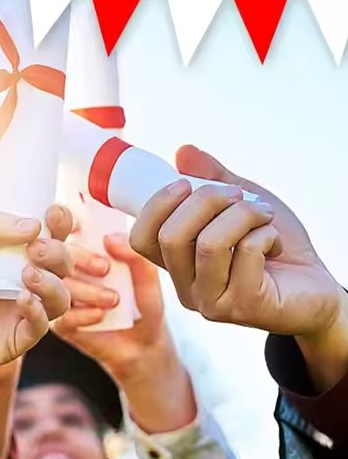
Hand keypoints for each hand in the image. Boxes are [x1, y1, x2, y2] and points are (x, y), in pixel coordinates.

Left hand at [0, 205, 72, 380]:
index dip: (58, 224)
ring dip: (52, 282)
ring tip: (28, 274)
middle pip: (60, 266)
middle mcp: (18, 281)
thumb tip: (35, 224)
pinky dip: (38, 311)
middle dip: (58, 254)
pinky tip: (22, 300)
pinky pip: (41, 326)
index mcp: (7, 255)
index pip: (45, 236)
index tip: (53, 214)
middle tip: (37, 249)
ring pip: (59, 297)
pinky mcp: (14, 340)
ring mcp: (18, 311)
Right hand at [53, 234, 169, 380]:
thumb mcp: (147, 276)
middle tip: (104, 268)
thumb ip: (134, 254)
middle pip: (54, 254)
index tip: (75, 224)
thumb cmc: (143, 303)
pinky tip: (101, 315)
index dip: (61, 221)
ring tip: (113, 299)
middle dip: (76, 257)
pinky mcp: (61, 324)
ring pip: (56, 285)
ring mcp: (60, 296)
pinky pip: (60, 316)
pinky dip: (81, 314)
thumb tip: (110, 238)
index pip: (62, 227)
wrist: (145, 345)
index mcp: (83, 248)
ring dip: (86, 290)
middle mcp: (66, 269)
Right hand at [129, 144, 347, 342]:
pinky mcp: (244, 307)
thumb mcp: (240, 204)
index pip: (141, 239)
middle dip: (206, 201)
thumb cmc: (274, 246)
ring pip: (208, 244)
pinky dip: (264, 234)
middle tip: (237, 194)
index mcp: (177, 265)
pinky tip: (274, 242)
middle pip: (171, 237)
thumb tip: (183, 152)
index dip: (157, 205)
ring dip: (242, 214)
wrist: (316, 285)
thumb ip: (211, 180)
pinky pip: (246, 254)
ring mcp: (212, 303)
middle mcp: (187, 289)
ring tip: (263, 213)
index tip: (186, 183)